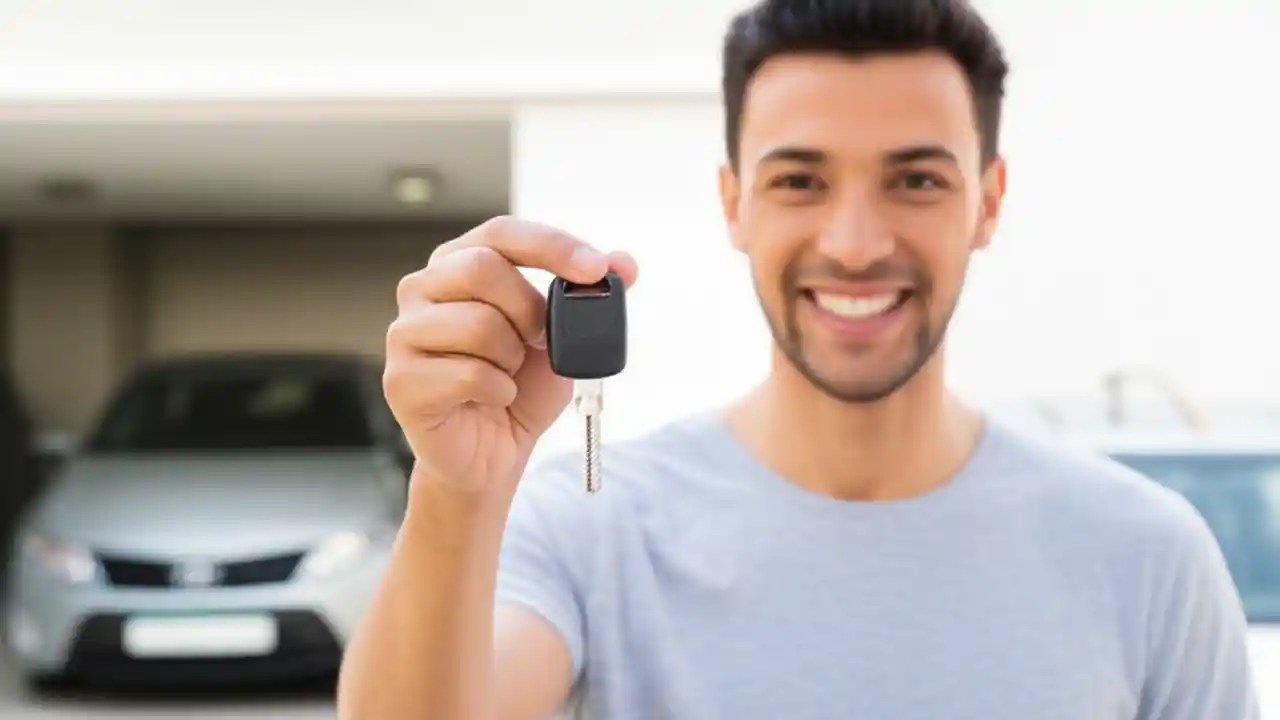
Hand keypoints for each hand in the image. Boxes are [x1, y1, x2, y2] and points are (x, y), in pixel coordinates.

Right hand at [384, 216, 637, 496]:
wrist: (491, 456)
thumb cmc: (518, 388)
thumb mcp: (563, 337)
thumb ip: (587, 297)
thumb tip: (625, 262)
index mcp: (459, 264)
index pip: (502, 232)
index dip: (551, 245)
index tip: (595, 269)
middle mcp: (422, 288)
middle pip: (482, 267)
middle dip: (529, 310)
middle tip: (541, 342)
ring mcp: (405, 333)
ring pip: (477, 323)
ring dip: (512, 358)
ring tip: (506, 374)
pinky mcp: (400, 380)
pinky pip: (467, 373)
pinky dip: (498, 390)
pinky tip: (491, 399)